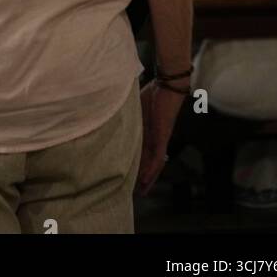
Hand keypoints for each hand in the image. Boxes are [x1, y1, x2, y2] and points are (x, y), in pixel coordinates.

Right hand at [136, 80, 184, 195]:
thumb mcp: (135, 106)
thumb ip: (127, 114)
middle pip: (149, 162)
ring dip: (149, 178)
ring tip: (142, 191)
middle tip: (138, 192)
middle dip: (144, 178)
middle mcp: (154, 138)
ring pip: (154, 164)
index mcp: (147, 132)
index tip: (130, 177)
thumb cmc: (153, 91)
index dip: (137, 166)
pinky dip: (152, 169)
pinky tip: (147, 179)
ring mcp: (159, 139)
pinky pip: (157, 157)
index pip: (142, 153)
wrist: (169, 85)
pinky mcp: (162, 137)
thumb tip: (108, 111)